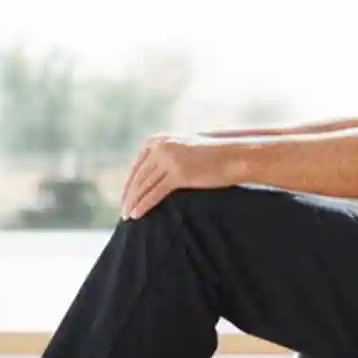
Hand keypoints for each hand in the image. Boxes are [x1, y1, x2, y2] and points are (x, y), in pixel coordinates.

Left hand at [120, 133, 239, 219]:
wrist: (235, 155)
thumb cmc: (212, 155)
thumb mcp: (184, 150)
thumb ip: (167, 156)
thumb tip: (152, 176)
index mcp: (158, 140)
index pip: (137, 166)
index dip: (129, 185)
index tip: (125, 199)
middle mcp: (160, 146)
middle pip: (138, 176)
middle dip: (129, 196)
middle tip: (122, 212)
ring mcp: (168, 159)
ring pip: (143, 185)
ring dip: (133, 202)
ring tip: (127, 217)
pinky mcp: (178, 173)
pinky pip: (154, 193)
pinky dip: (143, 205)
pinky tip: (136, 215)